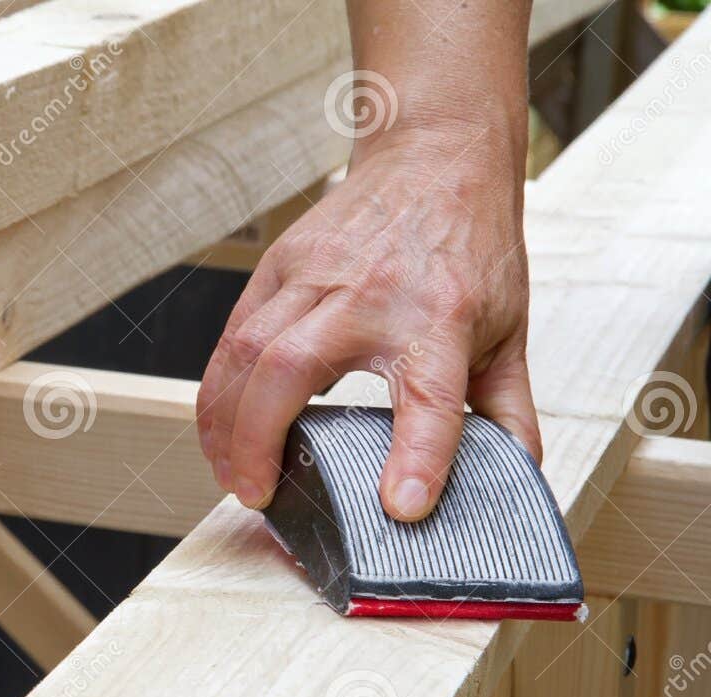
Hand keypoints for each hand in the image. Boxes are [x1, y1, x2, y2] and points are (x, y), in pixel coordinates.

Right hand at [196, 123, 537, 521]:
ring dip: (225, 423)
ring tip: (230, 473)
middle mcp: (371, 293)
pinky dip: (216, 389)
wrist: (437, 154)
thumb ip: (507, 410)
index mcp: (441, 317)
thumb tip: (514, 478)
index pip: (431, 395)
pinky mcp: (279, 265)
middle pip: (290, 369)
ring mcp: (315, 274)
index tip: (400, 507)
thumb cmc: (470, 244)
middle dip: (259, 442)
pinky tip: (218, 428)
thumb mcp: (507, 328)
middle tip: (259, 495)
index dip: (416, 455)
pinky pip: (231, 335)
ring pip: (245, 353)